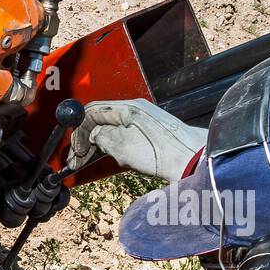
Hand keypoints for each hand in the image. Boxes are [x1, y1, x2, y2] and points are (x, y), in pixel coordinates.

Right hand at [66, 99, 206, 180]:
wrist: (193, 160)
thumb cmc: (162, 152)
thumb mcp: (121, 145)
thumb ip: (100, 137)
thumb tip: (92, 136)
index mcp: (128, 107)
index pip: (92, 111)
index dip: (79, 131)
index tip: (76, 151)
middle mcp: (135, 110)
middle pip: (101, 120)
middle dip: (86, 140)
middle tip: (78, 160)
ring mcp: (143, 121)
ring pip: (111, 129)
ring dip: (98, 145)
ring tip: (91, 162)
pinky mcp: (149, 133)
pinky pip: (123, 136)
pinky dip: (112, 147)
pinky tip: (112, 160)